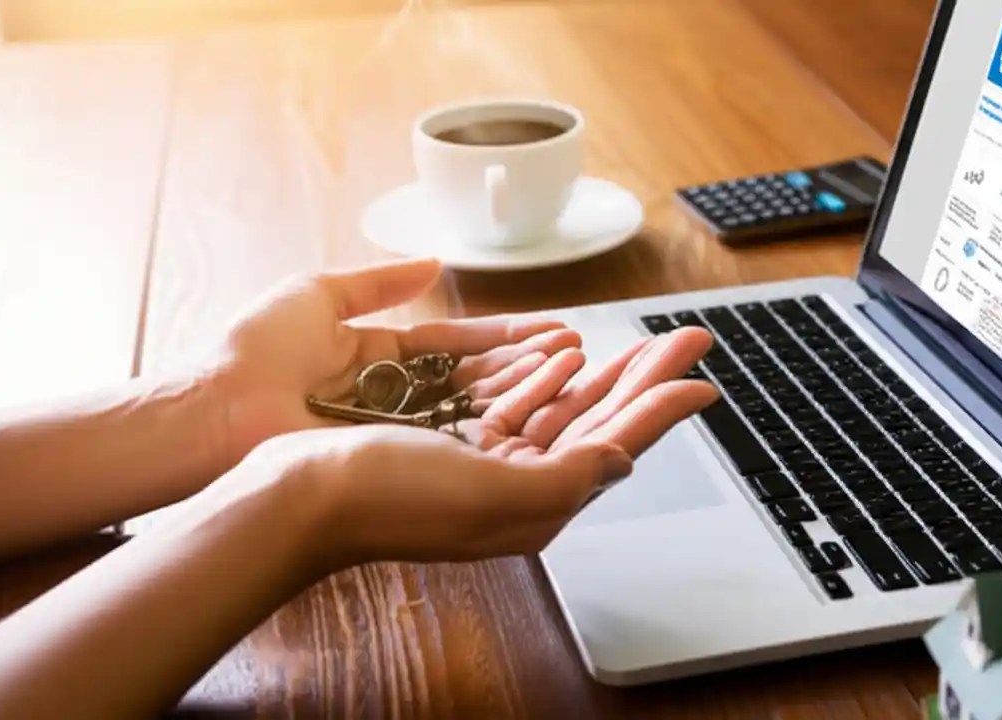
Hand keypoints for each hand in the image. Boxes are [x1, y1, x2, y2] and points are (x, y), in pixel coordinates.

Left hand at [199, 258, 582, 467]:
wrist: (219, 413)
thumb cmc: (255, 352)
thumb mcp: (318, 294)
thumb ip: (379, 281)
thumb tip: (432, 263)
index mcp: (375, 352)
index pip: (453, 343)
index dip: (500, 337)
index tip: (545, 330)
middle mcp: (394, 395)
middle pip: (473, 377)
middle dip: (524, 363)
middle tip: (574, 352)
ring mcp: (396, 429)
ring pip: (471, 407)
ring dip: (520, 389)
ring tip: (569, 372)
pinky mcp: (393, 456)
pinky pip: (451, 435)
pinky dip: (492, 421)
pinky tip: (533, 408)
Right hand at [237, 327, 717, 568]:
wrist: (299, 497)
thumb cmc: (387, 497)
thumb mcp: (490, 496)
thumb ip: (568, 478)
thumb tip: (625, 459)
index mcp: (535, 502)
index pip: (617, 441)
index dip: (662, 406)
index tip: (702, 376)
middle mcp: (518, 486)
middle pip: (601, 420)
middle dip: (645, 378)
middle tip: (687, 340)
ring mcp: (486, 464)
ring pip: (564, 410)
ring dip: (604, 374)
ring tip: (640, 346)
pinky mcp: (453, 442)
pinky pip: (516, 405)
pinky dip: (545, 377)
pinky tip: (561, 356)